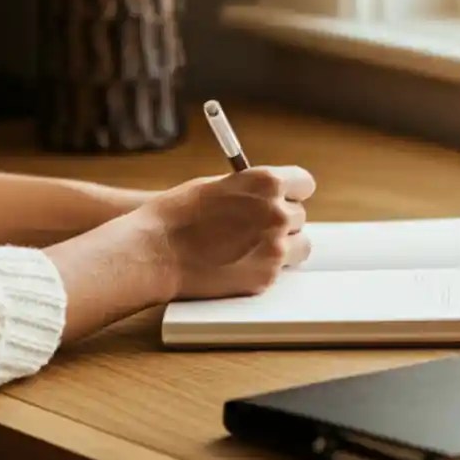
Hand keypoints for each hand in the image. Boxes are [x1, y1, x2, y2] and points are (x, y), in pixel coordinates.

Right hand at [133, 166, 315, 299]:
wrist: (154, 253)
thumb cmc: (178, 215)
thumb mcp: (218, 184)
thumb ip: (252, 189)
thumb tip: (271, 195)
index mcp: (267, 183)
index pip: (305, 183)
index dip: (293, 191)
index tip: (284, 198)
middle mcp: (277, 213)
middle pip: (299, 215)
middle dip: (280, 220)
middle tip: (254, 227)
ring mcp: (275, 248)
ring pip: (299, 244)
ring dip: (281, 245)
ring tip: (249, 246)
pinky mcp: (266, 276)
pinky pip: (280, 269)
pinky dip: (264, 267)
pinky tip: (238, 263)